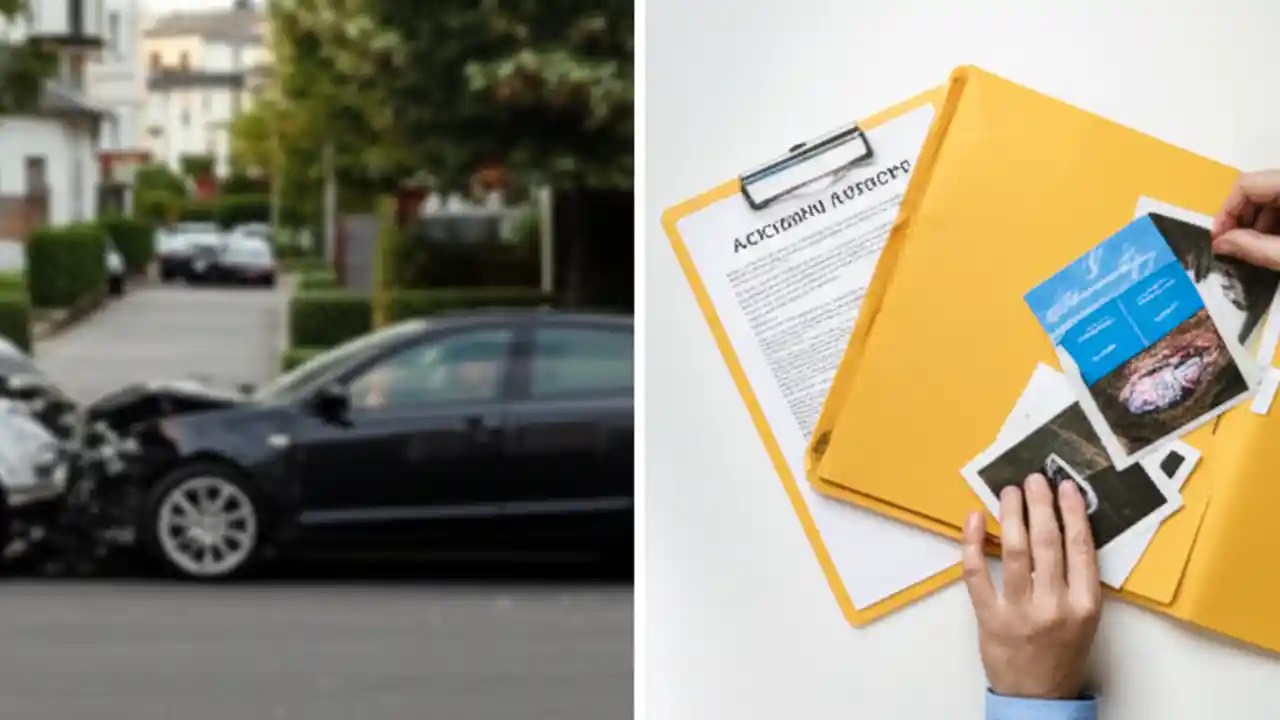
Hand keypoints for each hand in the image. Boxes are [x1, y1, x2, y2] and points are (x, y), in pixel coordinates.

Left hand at [962, 474, 1101, 698]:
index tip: (1066, 486)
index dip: (1073, 513)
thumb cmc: (1062, 650)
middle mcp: (1054, 606)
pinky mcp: (989, 618)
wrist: (1038, 696)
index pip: (1081, 548)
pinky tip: (975, 519)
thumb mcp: (1085, 617)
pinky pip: (976, 574)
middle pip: (1047, 544)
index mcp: (1084, 605)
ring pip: (1014, 553)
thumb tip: (1063, 524)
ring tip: (1009, 492)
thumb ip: (1076, 577)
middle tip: (1034, 479)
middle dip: (1040, 505)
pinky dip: (973, 543)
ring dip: (1011, 516)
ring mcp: (1019, 612)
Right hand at [1211, 170, 1279, 268]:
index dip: (1225, 211)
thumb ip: (1254, 247)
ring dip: (1259, 223)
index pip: (1245, 184)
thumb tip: (1219, 244)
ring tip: (1260, 248)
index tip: (1218, 238)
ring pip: (1270, 197)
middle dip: (1241, 219)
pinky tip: (1276, 243)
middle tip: (1236, 247)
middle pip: (1257, 190)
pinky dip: (1275, 222)